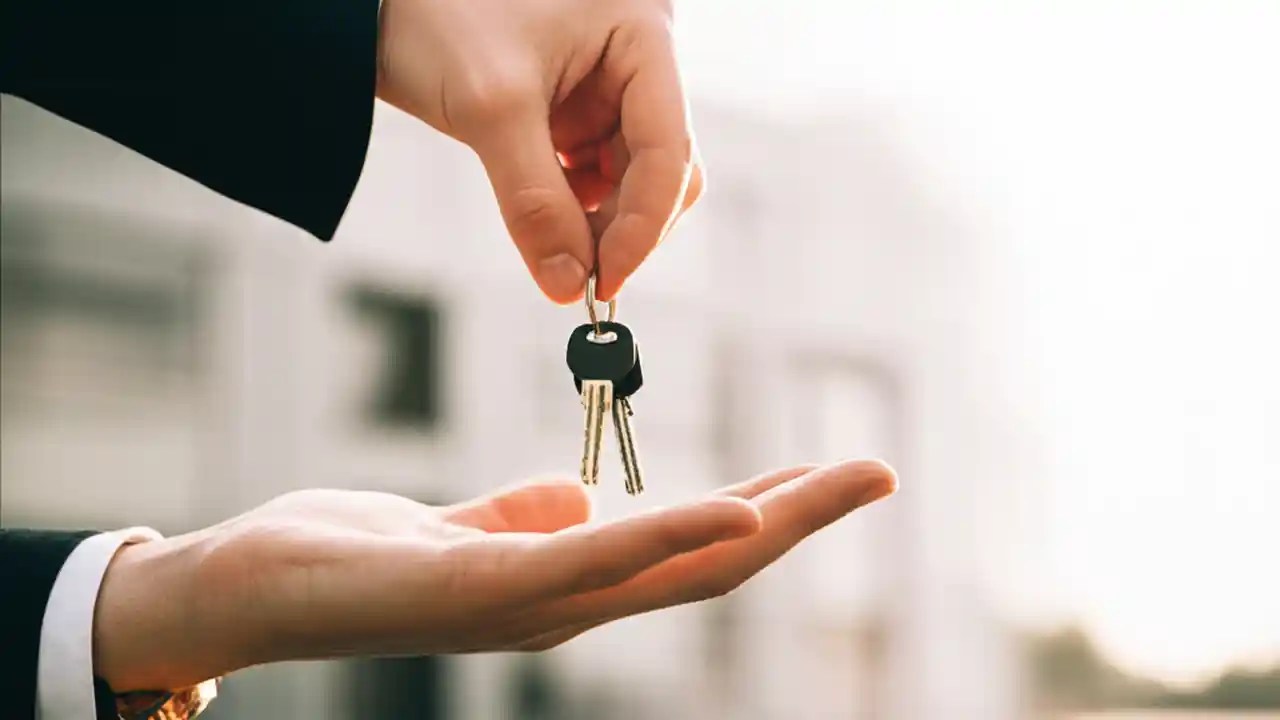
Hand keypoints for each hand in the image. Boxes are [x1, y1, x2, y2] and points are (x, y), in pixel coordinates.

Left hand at [92, 460, 894, 691]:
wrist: (251, 590)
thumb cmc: (351, 558)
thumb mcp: (455, 528)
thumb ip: (520, 520)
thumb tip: (580, 499)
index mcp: (565, 583)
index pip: (687, 547)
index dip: (767, 515)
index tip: (826, 474)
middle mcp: (565, 605)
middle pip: (708, 563)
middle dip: (803, 521)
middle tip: (882, 472)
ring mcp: (530, 606)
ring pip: (675, 567)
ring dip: (769, 524)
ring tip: (843, 482)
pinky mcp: (481, 589)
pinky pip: (593, 563)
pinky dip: (671, 536)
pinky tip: (734, 508)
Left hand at [375, 0, 705, 302]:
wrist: (374, 9)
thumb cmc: (435, 17)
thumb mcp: (491, 110)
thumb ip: (536, 202)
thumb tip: (570, 286)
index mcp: (643, 33)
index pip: (668, 147)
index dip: (645, 224)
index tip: (606, 282)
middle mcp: (638, 57)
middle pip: (663, 167)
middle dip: (625, 227)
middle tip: (582, 279)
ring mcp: (608, 84)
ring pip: (631, 179)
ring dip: (600, 224)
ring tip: (557, 250)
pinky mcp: (577, 109)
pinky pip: (596, 176)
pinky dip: (576, 209)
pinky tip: (548, 221)